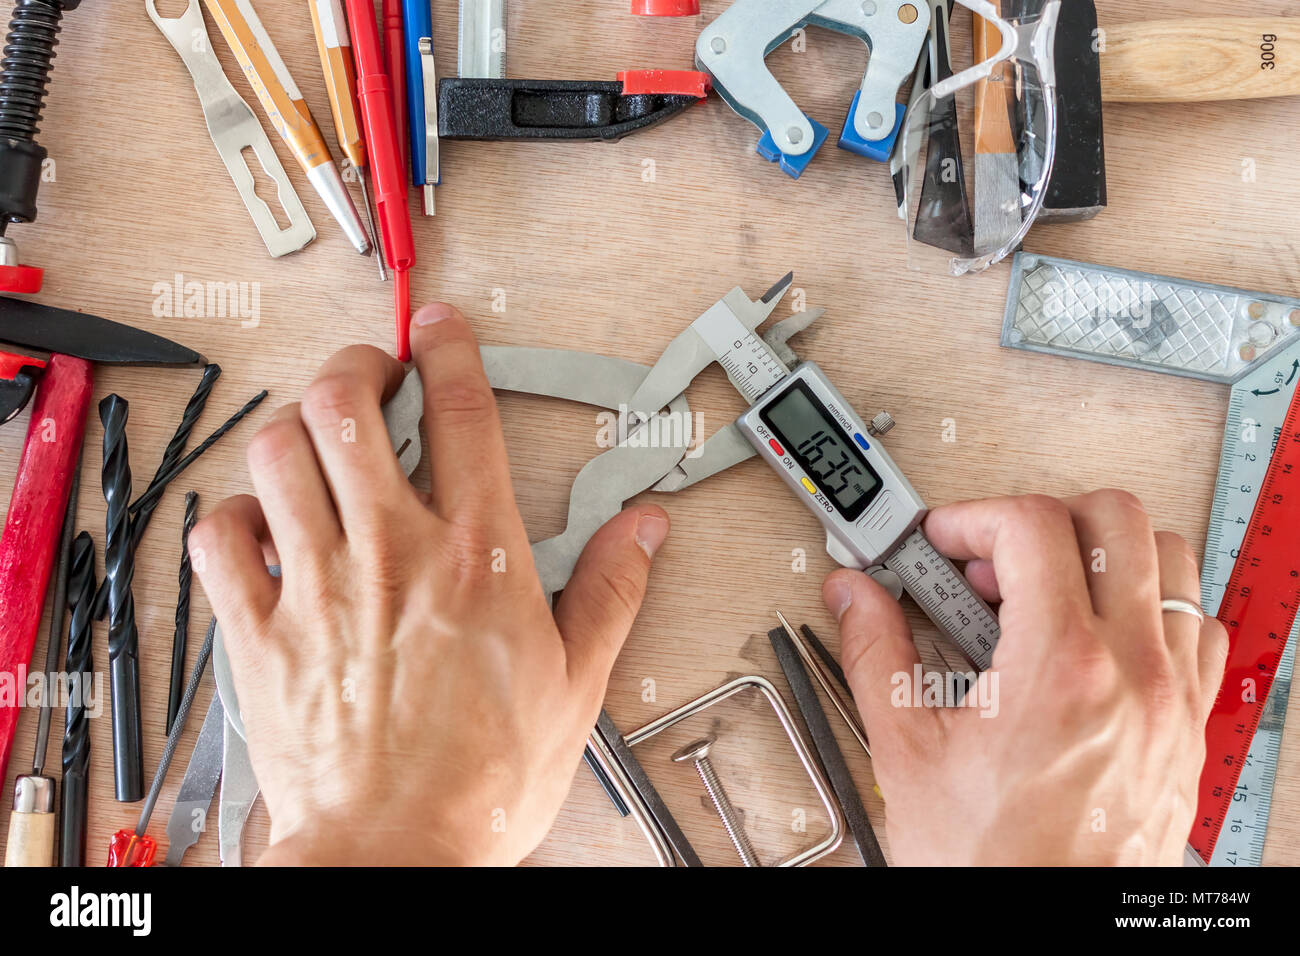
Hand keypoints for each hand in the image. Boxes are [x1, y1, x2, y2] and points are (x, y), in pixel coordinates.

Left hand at [191, 304, 669, 865]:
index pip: (461, 415)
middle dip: (354, 366)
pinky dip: (234, 512)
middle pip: (345, 405)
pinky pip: (220, 538)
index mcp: (475, 558)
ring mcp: (316, 586)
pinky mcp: (261, 631)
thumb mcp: (575, 684)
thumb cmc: (481, 780)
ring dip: (295, 426)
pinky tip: (261, 521)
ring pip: (278, 453)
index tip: (439, 329)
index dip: (448, 350)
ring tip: (318, 438)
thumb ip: (609, 592)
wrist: (395, 853)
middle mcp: (390, 553)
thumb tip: (642, 530)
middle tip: (371, 375)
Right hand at [823, 491, 1228, 865]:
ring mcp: (1172, 697)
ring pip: (1168, 562)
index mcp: (1059, 667)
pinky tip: (1098, 636)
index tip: (943, 543)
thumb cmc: (988, 861)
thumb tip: (855, 596)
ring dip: (1101, 553)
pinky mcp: (1188, 726)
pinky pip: (1198, 627)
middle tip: (990, 562)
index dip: (973, 518)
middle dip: (1039, 519)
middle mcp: (1132, 672)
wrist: (1042, 927)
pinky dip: (1151, 607)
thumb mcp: (906, 750)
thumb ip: (875, 652)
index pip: (1032, 527)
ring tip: (1044, 589)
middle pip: (1112, 520)